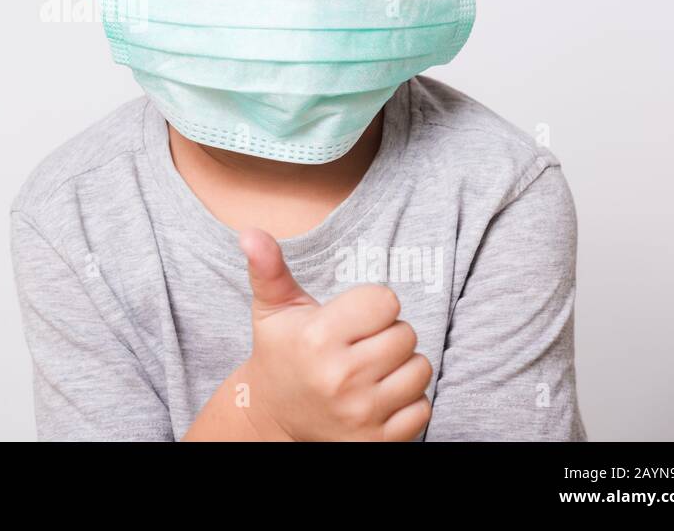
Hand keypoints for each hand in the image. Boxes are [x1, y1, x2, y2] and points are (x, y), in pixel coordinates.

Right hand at [236, 227, 432, 440]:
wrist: (274, 415)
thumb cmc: (281, 351)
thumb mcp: (273, 309)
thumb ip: (268, 267)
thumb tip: (250, 232)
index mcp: (318, 338)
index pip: (386, 301)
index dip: (372, 304)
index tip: (352, 317)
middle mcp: (341, 378)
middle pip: (406, 334)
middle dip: (387, 333)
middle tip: (359, 344)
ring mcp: (361, 413)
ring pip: (420, 369)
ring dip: (401, 366)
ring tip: (371, 368)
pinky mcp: (377, 441)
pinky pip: (423, 408)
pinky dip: (407, 401)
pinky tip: (378, 396)